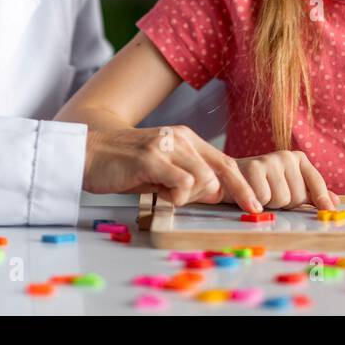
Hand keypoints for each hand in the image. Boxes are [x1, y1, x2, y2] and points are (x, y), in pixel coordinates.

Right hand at [82, 124, 262, 213]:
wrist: (88, 154)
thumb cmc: (123, 166)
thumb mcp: (161, 171)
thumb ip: (188, 180)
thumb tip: (216, 194)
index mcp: (186, 139)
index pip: (226, 163)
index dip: (244, 186)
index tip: (256, 207)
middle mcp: (180, 138)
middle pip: (221, 172)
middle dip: (228, 194)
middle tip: (222, 205)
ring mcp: (166, 146)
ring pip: (203, 180)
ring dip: (187, 197)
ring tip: (162, 192)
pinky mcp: (151, 158)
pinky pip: (182, 183)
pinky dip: (174, 196)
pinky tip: (157, 191)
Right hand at [227, 150, 339, 211]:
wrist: (230, 177)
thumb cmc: (264, 184)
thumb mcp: (289, 187)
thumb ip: (311, 193)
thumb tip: (336, 202)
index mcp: (298, 159)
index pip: (316, 182)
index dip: (323, 198)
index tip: (330, 211)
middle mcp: (286, 156)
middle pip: (297, 196)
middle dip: (285, 203)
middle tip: (272, 195)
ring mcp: (270, 160)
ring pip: (282, 199)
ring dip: (271, 203)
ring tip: (261, 194)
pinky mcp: (254, 167)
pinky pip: (265, 197)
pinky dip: (258, 202)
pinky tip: (251, 195)